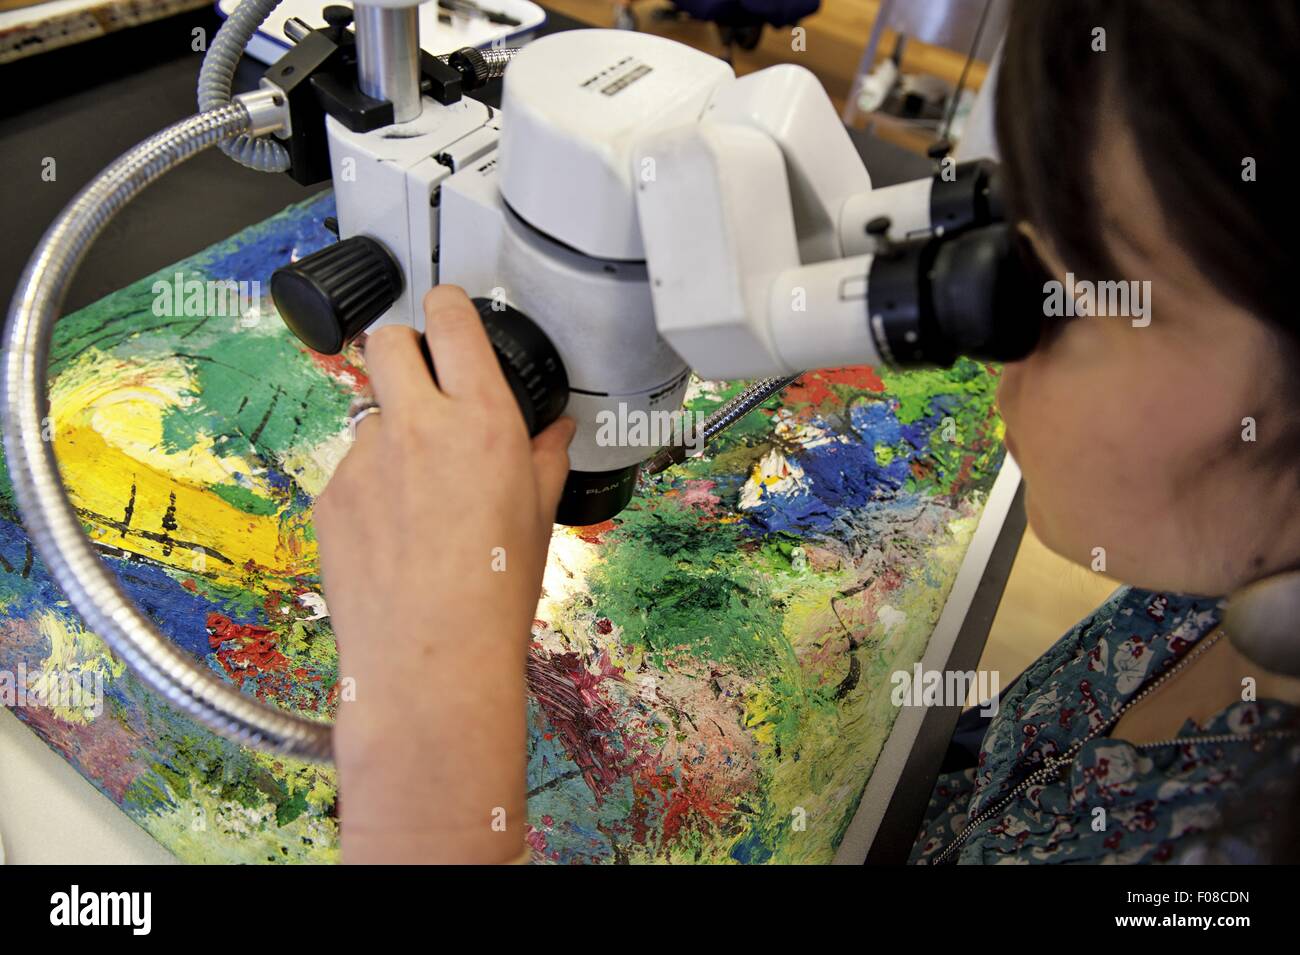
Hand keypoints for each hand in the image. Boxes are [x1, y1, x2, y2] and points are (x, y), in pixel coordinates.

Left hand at [313, 286, 574, 862]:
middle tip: (420, 386)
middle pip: (387, 341)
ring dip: (389, 434)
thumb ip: (545, 457)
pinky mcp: (330, 494)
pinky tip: (391, 536)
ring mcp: (365, 458)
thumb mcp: (538, 516)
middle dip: (401, 350)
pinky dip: (369, 489)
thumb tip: (553, 430)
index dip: (448, 305)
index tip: (450, 312)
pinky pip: (350, 471)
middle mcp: (419, 424)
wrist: (430, 657)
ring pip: (369, 415)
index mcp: (482, 419)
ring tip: (415, 498)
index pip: (451, 320)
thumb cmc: (495, 592)